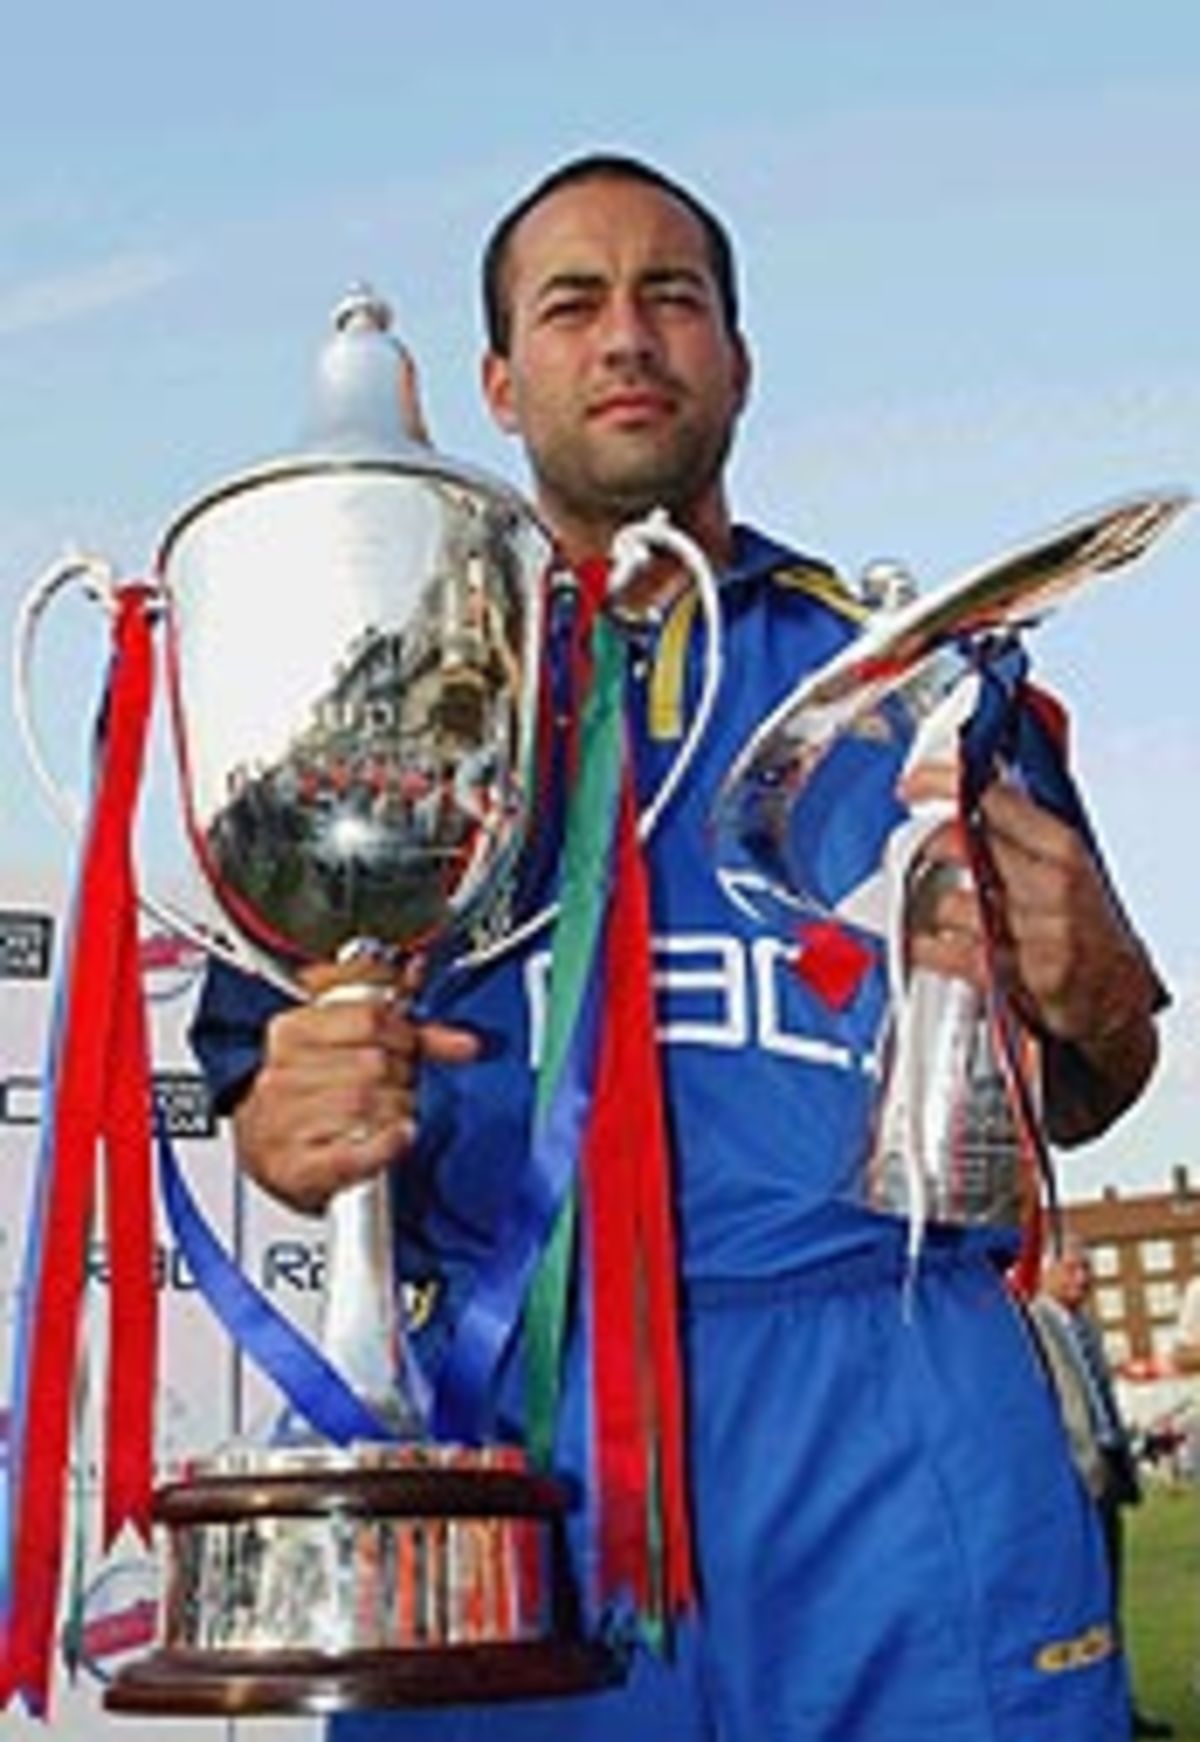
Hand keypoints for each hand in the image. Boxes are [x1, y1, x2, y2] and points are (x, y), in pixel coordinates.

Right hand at [232, 954, 478, 1214]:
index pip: (369, 1017)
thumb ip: (413, 1039)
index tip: (407, 1046)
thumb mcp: (353, 1051)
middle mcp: (282, 1074)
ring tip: (392, 1113)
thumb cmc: (314, 1097)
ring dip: (396, 1110)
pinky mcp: (296, 1166)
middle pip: (374, 1062)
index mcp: (292, 1032)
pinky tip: (396, 1136)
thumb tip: (465, 1043)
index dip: (404, 1033)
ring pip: (368, 1104)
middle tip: (400, 1086)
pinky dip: (387, 1145)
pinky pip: (356, 1153)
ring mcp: (284, 1121)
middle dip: (402, 1076)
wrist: (273, 1156)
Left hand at [899, 761, 1161, 1138]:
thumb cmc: (1086, 928)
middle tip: (914, 851)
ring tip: (928, 907)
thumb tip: (964, 796)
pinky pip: (948, 952)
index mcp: (1063, 849)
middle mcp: (1050, 886)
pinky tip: (923, 943)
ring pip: (948, 902)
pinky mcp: (1016, 975)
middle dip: (927, 846)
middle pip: (961, 844)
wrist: (1115, 997)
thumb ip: (1018, 832)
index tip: (913, 786)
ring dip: (926, 905)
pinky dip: (926, 947)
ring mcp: (1034, 932)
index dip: (945, 785)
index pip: (995, 798)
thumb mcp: (1067, 867)